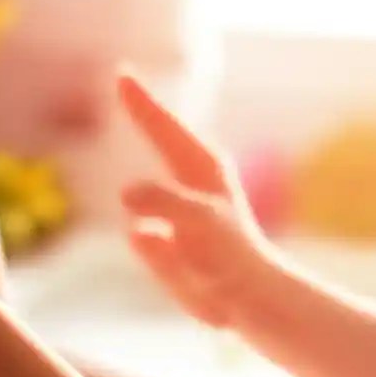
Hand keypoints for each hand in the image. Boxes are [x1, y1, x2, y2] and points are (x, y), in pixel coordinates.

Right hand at [117, 72, 281, 328]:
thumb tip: (126, 194)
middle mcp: (189, 182)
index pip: (163, 124)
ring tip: (194, 254)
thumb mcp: (199, 221)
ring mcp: (177, 211)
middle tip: (125, 82)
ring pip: (144, 199)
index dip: (141, 101)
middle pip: (162, 137)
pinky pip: (143, 240)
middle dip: (146, 113)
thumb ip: (162, 200)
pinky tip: (188, 275)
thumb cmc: (233, 256)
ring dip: (153, 205)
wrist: (253, 304)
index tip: (122, 73)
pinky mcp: (169, 240)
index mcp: (201, 167)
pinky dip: (160, 259)